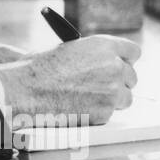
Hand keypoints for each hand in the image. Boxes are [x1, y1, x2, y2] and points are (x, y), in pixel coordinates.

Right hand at [0, 35, 140, 124]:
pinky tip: (78, 108)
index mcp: (103, 45)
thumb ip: (91, 55)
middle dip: (119, 83)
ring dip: (111, 100)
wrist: (26, 90)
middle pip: (132, 77)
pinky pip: (110, 114)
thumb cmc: (39, 69)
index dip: (126, 60)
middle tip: (102, 87)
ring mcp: (112, 90)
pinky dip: (97, 114)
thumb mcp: (68, 50)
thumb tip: (102, 64)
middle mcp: (113, 65)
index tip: (121, 66)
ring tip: (86, 99)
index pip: (133, 51)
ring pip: (125, 98)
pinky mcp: (106, 111)